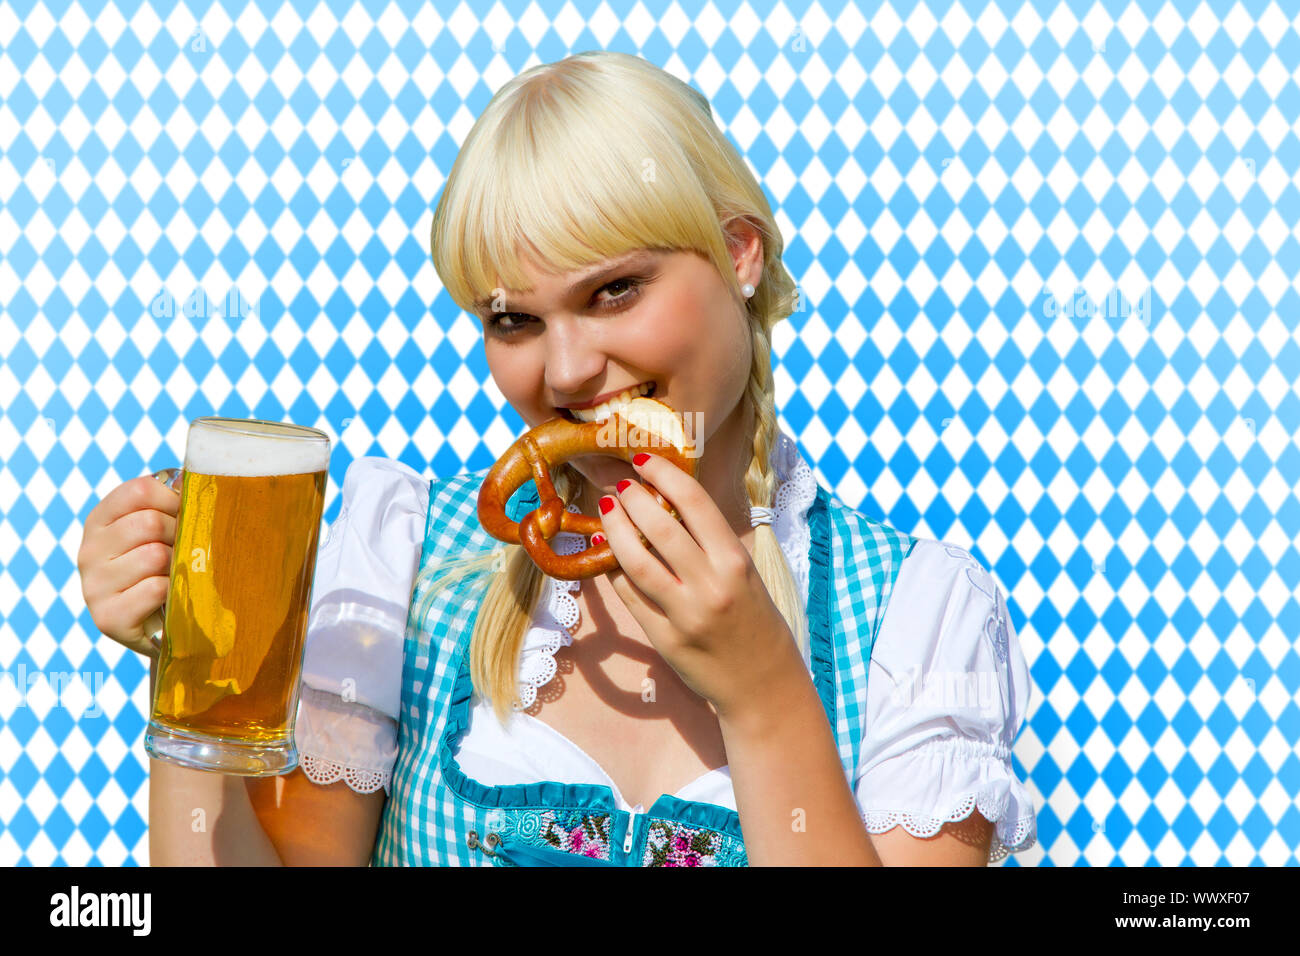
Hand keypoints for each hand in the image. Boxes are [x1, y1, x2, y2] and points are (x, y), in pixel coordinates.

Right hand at [77, 470, 181, 656]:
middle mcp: (88, 551)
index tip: (183, 515)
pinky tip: (168, 599)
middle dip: (179, 536)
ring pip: (155, 556)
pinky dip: (173, 592)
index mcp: (100, 521)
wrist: (164, 625)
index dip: (173, 499)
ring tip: (174, 577)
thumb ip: (172, 502)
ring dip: (177, 566)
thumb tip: (190, 481)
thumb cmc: (167, 568)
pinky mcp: (108, 617)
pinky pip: (156, 588)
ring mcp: (93, 586)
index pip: (139, 490)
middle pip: (150, 523)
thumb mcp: (163, 529)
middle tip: (183, 552)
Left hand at [596, 453, 798, 716]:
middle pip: (660, 528)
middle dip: (633, 498)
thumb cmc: (755, 621)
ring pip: (635, 562)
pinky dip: (613, 570)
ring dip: (615, 529)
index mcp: (735, 562)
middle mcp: (711, 586)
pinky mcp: (664, 639)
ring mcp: (684, 615)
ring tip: (607, 511)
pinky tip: (605, 552)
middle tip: (619, 484)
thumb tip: (666, 504)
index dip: (664, 475)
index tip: (643, 460)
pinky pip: (629, 596)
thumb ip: (710, 544)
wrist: (763, 685)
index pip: (695, 503)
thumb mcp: (745, 576)